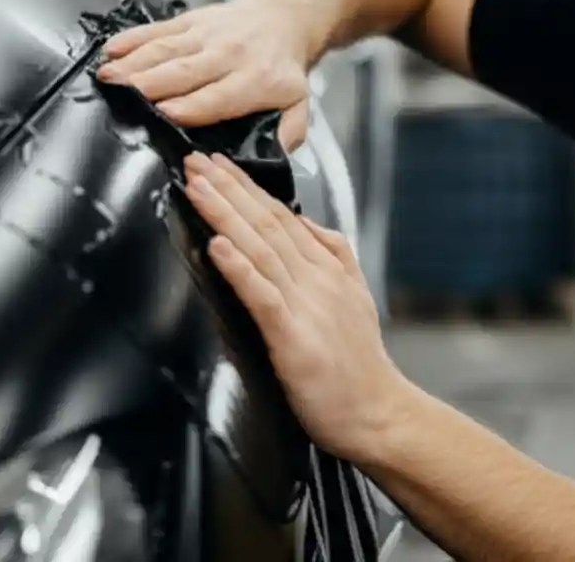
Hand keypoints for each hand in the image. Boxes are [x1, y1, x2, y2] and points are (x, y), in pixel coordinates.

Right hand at [98, 0, 315, 150]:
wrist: (283, 18)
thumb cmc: (282, 70)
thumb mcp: (298, 106)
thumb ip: (288, 133)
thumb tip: (273, 156)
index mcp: (255, 81)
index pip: (217, 97)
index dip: (190, 105)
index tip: (163, 114)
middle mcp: (228, 55)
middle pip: (184, 71)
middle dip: (150, 83)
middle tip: (120, 95)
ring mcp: (206, 35)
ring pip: (167, 49)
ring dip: (134, 62)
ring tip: (107, 75)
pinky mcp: (191, 21)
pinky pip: (159, 29)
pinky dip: (134, 38)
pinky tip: (111, 49)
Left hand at [182, 151, 410, 463]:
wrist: (378, 414)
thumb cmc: (359, 365)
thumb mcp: (355, 295)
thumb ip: (333, 254)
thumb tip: (304, 221)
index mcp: (327, 268)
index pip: (280, 216)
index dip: (246, 187)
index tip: (217, 163)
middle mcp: (317, 279)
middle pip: (266, 223)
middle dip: (228, 189)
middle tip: (196, 159)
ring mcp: (307, 306)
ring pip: (260, 249)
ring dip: (225, 215)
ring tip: (197, 187)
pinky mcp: (294, 338)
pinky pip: (262, 296)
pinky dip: (239, 268)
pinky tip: (217, 246)